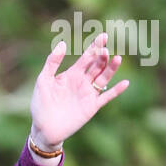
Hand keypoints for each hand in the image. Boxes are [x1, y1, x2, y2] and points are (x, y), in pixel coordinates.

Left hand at [30, 33, 128, 149]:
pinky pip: (106, 97)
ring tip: (117, 59)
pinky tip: (125, 83)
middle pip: (97, 65)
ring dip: (111, 69)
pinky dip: (116, 91)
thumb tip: (62, 43)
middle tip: (105, 51)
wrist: (43, 129)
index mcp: (72, 73)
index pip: (87, 57)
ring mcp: (88, 94)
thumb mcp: (43, 80)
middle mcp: (83, 82)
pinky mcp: (91, 107)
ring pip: (103, 78)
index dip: (95, 46)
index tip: (103, 36)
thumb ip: (52, 62)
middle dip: (102, 57)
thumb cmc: (40, 104)